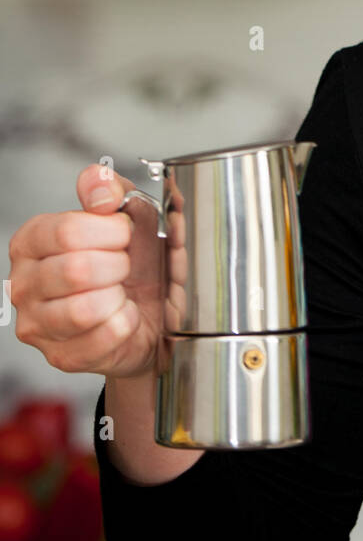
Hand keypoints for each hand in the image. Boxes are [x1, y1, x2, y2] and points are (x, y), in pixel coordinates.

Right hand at [7, 164, 163, 378]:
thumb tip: (100, 184)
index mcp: (34, 240)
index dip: (111, 231)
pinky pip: (101, 338)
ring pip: (82, 309)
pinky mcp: (61, 356)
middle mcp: (25, 282)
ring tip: (122, 292)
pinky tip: (124, 316)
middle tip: (126, 267)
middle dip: (119, 265)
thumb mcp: (135, 218)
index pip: (66, 230)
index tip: (125, 235)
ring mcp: (38, 323)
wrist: (158, 317)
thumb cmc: (141, 267)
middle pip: (75, 269)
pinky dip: (126, 324)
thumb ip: (114, 191)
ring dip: (119, 297)